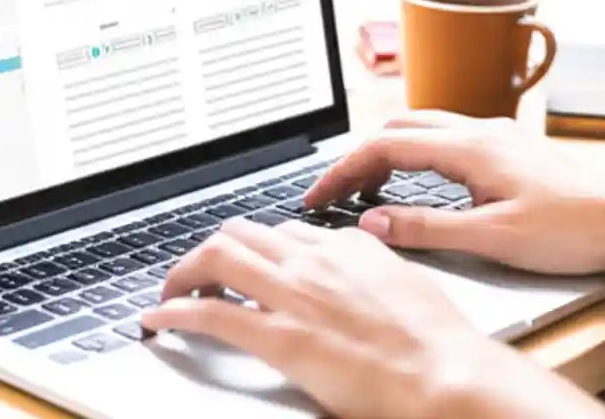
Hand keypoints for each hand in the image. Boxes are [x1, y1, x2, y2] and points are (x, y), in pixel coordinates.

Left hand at [141, 218, 604, 418]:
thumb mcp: (407, 284)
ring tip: (175, 289)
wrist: (445, 374)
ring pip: (218, 256)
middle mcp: (315, 260)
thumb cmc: (438, 342)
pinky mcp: (278, 335)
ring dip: (186, 271)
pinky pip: (210, 312)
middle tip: (202, 272)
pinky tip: (160, 318)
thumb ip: (372, 270)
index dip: (262, 246)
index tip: (252, 261)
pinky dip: (175, 311)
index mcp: (349, 246)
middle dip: (215, 249)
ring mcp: (294, 294)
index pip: (288, 230)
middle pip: (244, 232)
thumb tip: (359, 270)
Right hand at [305, 110, 604, 274]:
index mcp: (470, 147)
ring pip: (422, 128)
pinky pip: (445, 137)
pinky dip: (414, 154)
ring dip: (386, 152)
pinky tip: (416, 182)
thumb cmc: (574, 230)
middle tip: (334, 193)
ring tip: (365, 187)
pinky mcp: (509, 148)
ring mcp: (496, 135)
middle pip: (397, 128)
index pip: (385, 146)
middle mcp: (480, 130)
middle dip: (357, 157)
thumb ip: (426, 229)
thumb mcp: (492, 238)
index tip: (318, 195)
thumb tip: (371, 223)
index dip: (343, 170)